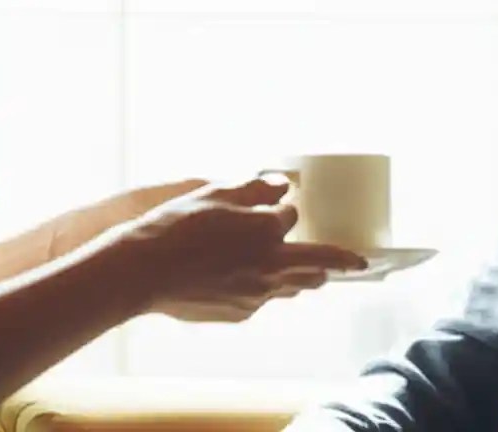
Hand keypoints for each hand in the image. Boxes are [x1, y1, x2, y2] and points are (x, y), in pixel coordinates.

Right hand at [121, 178, 367, 322]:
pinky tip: (250, 281)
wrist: (143, 271)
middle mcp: (269, 267)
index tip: (279, 205)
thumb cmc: (176, 228)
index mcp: (266, 232)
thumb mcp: (214, 194)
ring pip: (295, 288)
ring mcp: (256, 295)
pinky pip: (263, 300)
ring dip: (306, 278)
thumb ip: (253, 189)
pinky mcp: (239, 313)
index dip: (285, 209)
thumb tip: (280, 185)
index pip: (293, 217)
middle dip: (337, 263)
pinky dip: (265, 289)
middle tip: (355, 263)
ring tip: (318, 275)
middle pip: (318, 267)